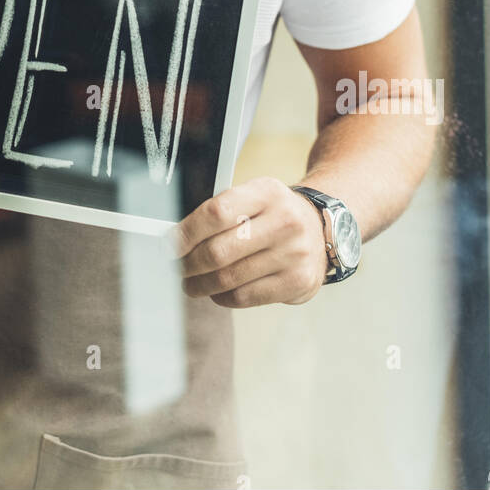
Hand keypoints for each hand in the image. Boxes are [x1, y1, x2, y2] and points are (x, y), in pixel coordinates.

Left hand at [174, 177, 329, 308]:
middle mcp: (285, 221)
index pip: (217, 212)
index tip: (168, 246)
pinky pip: (246, 297)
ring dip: (201, 285)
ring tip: (190, 284)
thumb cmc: (273, 213)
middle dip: (189, 264)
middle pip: (220, 251)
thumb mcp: (254, 197)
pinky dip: (223, 297)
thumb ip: (220, 212)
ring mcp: (294, 253)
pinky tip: (218, 292)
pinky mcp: (298, 282)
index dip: (186, 232)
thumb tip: (176, 240)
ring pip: (230, 278)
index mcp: (267, 192)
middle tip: (176, 269)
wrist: (321, 228)